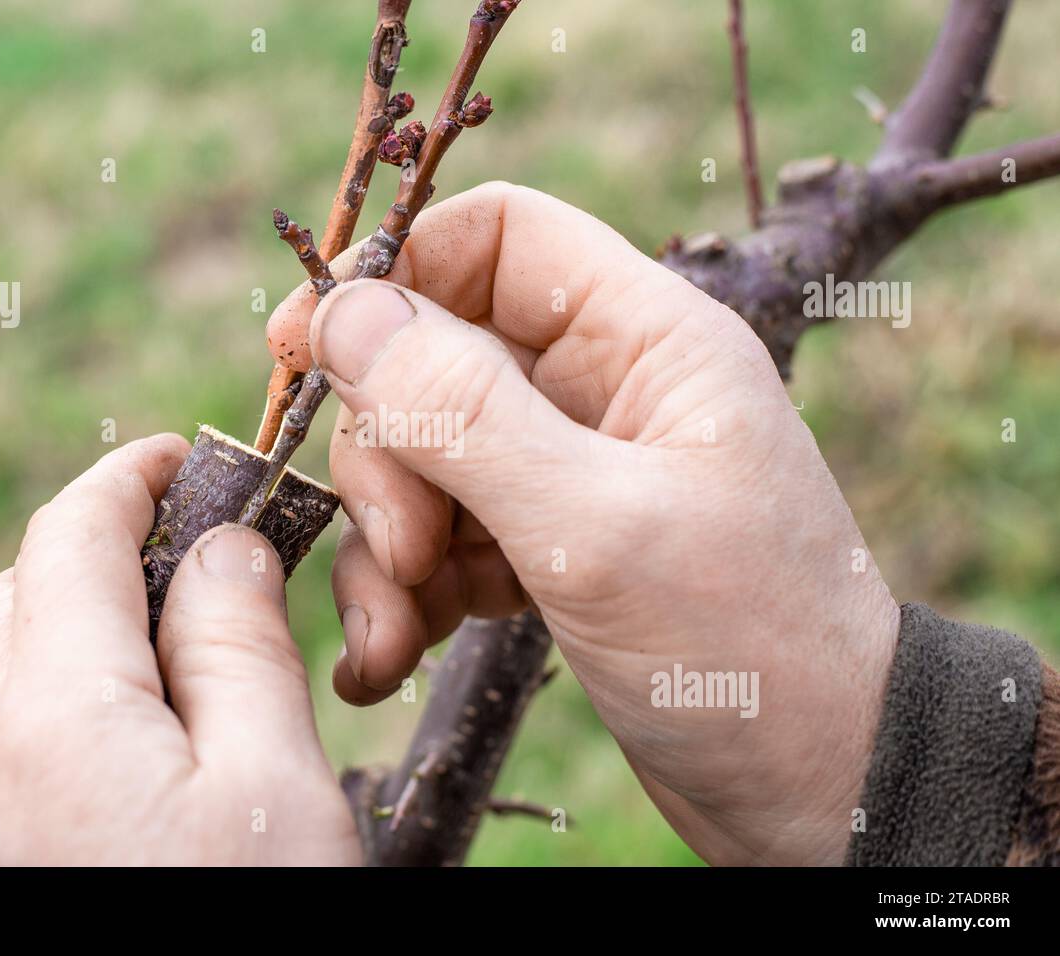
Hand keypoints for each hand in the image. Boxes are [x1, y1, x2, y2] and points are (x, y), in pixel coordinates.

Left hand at [0, 435, 359, 865]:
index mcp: (57, 714)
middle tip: (205, 552)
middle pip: (27, 595)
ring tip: (170, 648)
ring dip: (73, 628)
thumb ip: (242, 647)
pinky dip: (42, 706)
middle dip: (107, 547)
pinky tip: (112, 739)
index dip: (131, 478)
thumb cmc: (249, 923)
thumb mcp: (279, 782)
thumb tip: (224, 546)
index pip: (72, 535)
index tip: (186, 456)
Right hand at [268, 181, 899, 865]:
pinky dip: (405, 595)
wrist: (818, 789)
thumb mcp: (596, 528)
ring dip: (385, 545)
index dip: (392, 275)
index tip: (301, 345)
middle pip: (434, 361)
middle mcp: (601, 392)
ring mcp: (568, 476)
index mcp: (644, 340)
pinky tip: (392, 660)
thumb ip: (464, 414)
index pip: (495, 238)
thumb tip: (343, 310)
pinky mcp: (543, 554)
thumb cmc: (746, 647)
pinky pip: (439, 540)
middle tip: (402, 549)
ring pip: (422, 459)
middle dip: (389, 456)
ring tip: (398, 635)